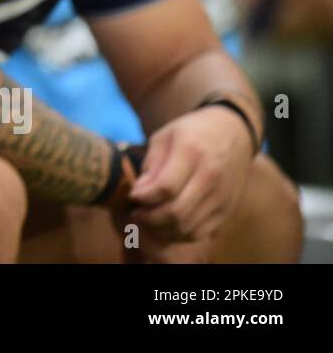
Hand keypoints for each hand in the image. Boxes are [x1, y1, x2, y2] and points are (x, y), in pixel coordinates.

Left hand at [125, 106, 252, 250]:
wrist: (233, 131)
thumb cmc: (192, 131)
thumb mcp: (165, 136)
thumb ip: (151, 164)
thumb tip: (139, 193)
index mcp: (192, 152)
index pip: (165, 187)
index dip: (143, 197)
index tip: (132, 196)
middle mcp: (211, 176)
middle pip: (177, 212)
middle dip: (149, 218)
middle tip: (136, 213)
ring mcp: (222, 195)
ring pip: (188, 227)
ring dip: (162, 229)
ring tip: (148, 220)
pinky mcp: (228, 208)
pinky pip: (201, 232)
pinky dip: (179, 234)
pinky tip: (167, 225)